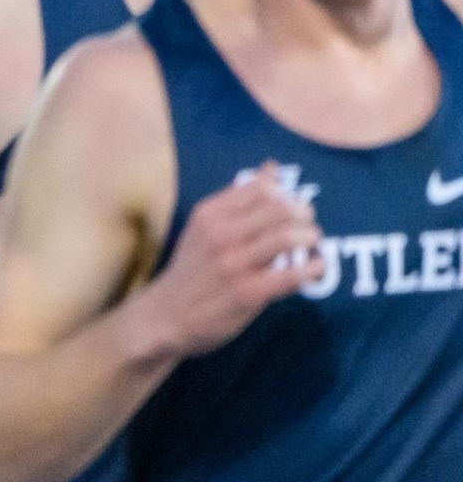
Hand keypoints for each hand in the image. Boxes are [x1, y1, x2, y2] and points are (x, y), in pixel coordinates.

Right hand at [137, 161, 322, 359]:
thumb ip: (239, 199)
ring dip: (310, 237)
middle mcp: (220, 234)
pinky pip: (292, 275)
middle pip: (278, 208)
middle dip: (303, 213)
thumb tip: (272, 166)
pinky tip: (317, 267)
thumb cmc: (191, 269)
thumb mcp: (205, 226)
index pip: (260, 188)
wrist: (166, 316)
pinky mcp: (248, 292)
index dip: (285, 193)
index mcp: (209, 213)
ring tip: (313, 243)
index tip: (291, 206)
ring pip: (286, 237)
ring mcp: (234, 263)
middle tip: (308, 225)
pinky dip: (314, 267)